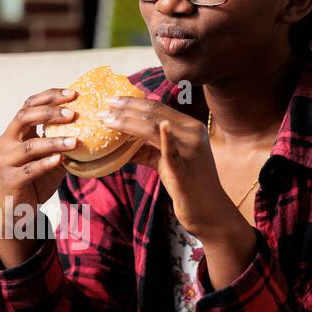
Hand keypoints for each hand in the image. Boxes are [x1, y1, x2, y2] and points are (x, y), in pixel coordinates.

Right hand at [0, 87, 79, 266]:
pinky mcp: (11, 179)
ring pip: (30, 146)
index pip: (29, 104)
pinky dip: (46, 163)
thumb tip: (90, 123)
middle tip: (72, 113)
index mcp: (15, 131)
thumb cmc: (36, 179)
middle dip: (49, 112)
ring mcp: (6, 161)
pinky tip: (61, 159)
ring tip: (75, 141)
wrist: (18, 209)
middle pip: (24, 117)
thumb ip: (60, 140)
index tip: (73, 94)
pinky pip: (30, 169)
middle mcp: (7, 141)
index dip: (50, 96)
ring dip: (54, 141)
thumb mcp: (49, 155)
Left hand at [97, 96, 239, 238]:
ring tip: (106, 120)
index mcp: (190, 126)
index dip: (133, 101)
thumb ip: (147, 149)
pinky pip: (170, 150)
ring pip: (154, 128)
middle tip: (103, 107)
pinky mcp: (185, 168)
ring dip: (126, 122)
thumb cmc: (186, 184)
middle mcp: (193, 133)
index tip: (111, 100)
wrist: (208, 211)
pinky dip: (164, 138)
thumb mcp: (166, 161)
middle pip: (154, 113)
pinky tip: (160, 127)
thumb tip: (119, 143)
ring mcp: (190, 150)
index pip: (158, 107)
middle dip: (125, 109)